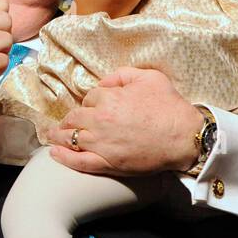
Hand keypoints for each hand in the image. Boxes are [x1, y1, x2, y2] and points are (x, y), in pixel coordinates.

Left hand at [46, 66, 203, 175]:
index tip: (93, 106)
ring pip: (71, 139)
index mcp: (109, 99)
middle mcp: (100, 121)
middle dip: (68, 120)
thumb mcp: (149, 78)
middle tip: (64, 123)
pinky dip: (64, 157)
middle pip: (74, 118)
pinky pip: (79, 161)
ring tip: (52, 136)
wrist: (184, 137)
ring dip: (59, 136)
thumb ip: (123, 74)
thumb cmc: (170, 107)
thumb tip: (105, 81)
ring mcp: (101, 144)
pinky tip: (54, 153)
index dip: (91, 102)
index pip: (89, 98)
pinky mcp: (107, 163)